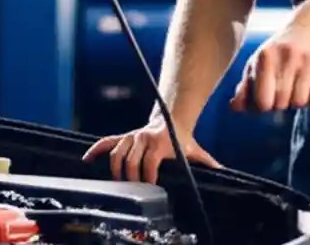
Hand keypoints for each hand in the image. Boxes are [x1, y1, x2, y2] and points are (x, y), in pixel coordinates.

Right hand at [82, 120, 220, 182]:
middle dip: (131, 176)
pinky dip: (96, 149)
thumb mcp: (195, 150)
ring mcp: (132, 136)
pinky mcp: (123, 136)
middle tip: (132, 189)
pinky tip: (87, 159)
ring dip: (115, 168)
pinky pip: (106, 141)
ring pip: (117, 152)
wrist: (172, 120)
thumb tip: (223, 171)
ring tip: (117, 182)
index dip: (148, 175)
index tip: (149, 186)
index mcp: (160, 142)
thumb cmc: (182, 139)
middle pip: (131, 160)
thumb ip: (207, 162)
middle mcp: (144, 137)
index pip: (150, 161)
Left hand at [232, 22, 309, 112]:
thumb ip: (244, 88)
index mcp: (266, 56)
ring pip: (301, 102)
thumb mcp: (258, 63)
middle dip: (281, 104)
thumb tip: (235, 108)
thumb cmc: (279, 51)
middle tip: (283, 91)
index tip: (266, 100)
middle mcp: (289, 56)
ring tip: (297, 85)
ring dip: (298, 101)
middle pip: (282, 103)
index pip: (263, 101)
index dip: (263, 106)